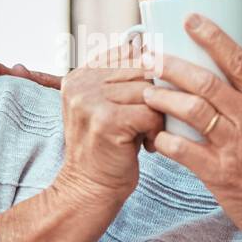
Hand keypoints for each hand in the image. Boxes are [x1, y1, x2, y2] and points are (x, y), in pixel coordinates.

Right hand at [56, 41, 163, 202]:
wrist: (89, 189)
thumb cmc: (109, 148)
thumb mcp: (107, 107)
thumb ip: (123, 81)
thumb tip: (161, 54)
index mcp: (80, 75)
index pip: (127, 52)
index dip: (147, 72)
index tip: (148, 99)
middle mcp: (81, 83)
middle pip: (142, 68)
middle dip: (156, 95)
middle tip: (151, 119)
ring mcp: (90, 100)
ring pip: (149, 90)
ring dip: (158, 113)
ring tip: (149, 133)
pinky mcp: (106, 120)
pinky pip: (150, 111)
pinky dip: (157, 129)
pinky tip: (148, 144)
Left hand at [140, 13, 241, 241]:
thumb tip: (214, 66)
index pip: (239, 60)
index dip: (212, 36)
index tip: (189, 18)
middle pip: (207, 82)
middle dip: (172, 66)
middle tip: (149, 58)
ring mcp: (236, 147)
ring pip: (193, 111)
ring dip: (164, 98)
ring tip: (147, 92)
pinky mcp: (220, 174)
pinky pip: (184, 150)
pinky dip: (165, 139)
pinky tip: (153, 134)